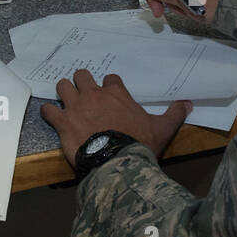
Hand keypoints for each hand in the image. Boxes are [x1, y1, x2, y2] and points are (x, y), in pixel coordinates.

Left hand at [40, 69, 190, 169]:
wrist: (116, 161)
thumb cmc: (139, 143)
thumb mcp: (162, 128)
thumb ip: (175, 114)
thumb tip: (188, 104)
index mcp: (116, 94)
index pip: (110, 78)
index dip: (109, 85)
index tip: (110, 94)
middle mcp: (94, 95)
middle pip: (82, 76)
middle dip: (82, 82)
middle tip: (84, 94)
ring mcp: (76, 107)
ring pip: (62, 87)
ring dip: (63, 92)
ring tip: (66, 101)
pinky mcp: (62, 122)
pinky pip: (48, 110)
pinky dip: (49, 113)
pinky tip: (51, 117)